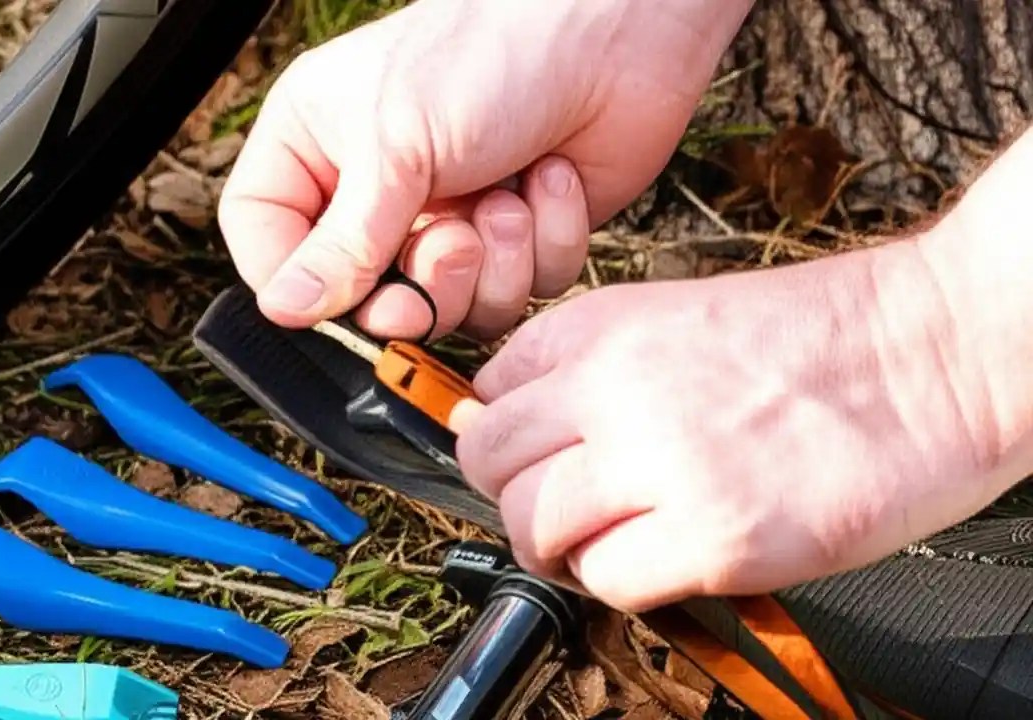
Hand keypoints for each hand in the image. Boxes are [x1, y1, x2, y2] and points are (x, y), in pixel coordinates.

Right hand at [218, 0, 753, 339]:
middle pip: (365, 298)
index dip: (294, 284)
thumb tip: (286, 307)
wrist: (615, 32)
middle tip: (449, 252)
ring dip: (491, 261)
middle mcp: (380, 191)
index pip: (265, 242)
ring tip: (508, 195)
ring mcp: (451, 219)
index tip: (332, 301)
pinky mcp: (520, 240)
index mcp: (318, 145)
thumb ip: (343, 241)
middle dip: (419, 286)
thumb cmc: (492, 52)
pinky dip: (545, 241)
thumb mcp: (397, 145)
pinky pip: (520, 292)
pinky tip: (550, 180)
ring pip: (450, 308)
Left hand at [453, 237, 1021, 611]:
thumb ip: (604, 370)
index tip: (530, 456)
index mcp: (604, 325)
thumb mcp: (682, 316)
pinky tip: (659, 558)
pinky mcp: (714, 537)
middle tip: (555, 510)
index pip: (490, 388)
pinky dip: (618, 581)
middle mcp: (614, 387)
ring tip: (603, 542)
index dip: (508, 434)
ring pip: (533, 526)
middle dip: (515, 494)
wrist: (937, 351)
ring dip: (557, 547)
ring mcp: (660, 463)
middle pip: (491, 461)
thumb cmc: (829, 338)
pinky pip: (607, 580)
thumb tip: (546, 435)